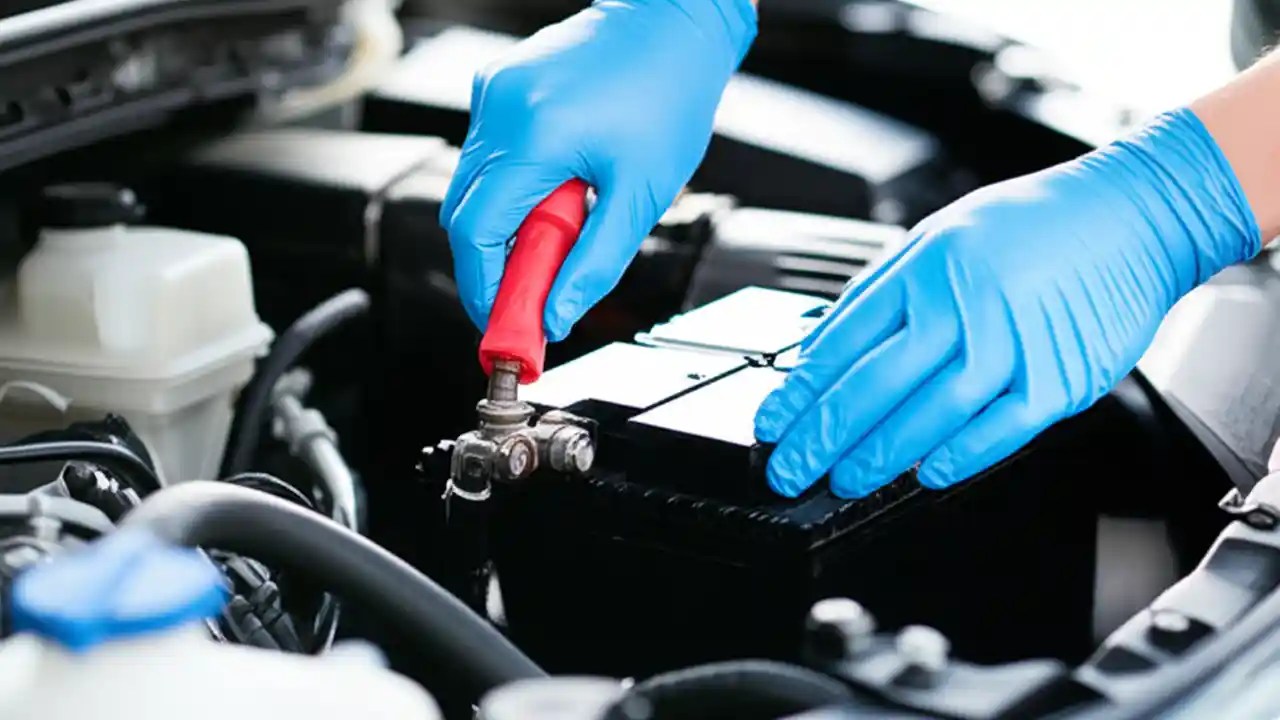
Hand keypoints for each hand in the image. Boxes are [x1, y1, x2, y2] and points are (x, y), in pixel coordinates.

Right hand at [441, 0, 756, 339]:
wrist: (673, 21)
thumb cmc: (669, 94)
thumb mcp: (642, 194)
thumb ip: (595, 263)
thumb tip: (558, 315)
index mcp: (533, 137)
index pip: (477, 234)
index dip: (484, 289)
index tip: (505, 325)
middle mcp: (500, 109)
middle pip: (463, 215)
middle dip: (493, 266)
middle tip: (532, 297)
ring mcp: (492, 92)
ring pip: (472, 186)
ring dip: (506, 224)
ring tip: (564, 228)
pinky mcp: (496, 85)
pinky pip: (486, 153)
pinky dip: (510, 185)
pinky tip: (557, 183)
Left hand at [754, 109, 1262, 499]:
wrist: (1133, 215)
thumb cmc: (1033, 225)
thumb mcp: (942, 235)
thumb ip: (886, 292)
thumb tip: (824, 346)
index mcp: (926, 265)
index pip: (845, 339)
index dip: (802, 390)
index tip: (773, 424)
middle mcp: (964, 303)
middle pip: (876, 383)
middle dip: (823, 436)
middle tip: (790, 469)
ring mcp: (1014, 341)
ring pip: (931, 413)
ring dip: (881, 455)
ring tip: (846, 479)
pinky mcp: (1060, 376)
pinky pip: (1000, 429)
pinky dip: (960, 456)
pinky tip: (928, 474)